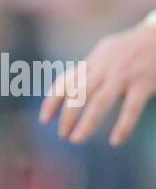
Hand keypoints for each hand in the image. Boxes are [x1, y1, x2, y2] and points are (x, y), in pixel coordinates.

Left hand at [38, 17, 155, 146]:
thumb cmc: (133, 47)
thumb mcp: (107, 51)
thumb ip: (89, 69)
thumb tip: (68, 88)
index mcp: (94, 60)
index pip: (66, 81)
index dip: (52, 101)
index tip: (44, 120)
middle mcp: (105, 66)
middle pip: (78, 94)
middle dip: (67, 116)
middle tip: (62, 135)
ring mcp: (124, 74)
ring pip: (99, 103)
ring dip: (86, 123)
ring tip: (77, 139)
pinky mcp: (144, 82)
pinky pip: (130, 108)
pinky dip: (122, 126)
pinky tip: (115, 141)